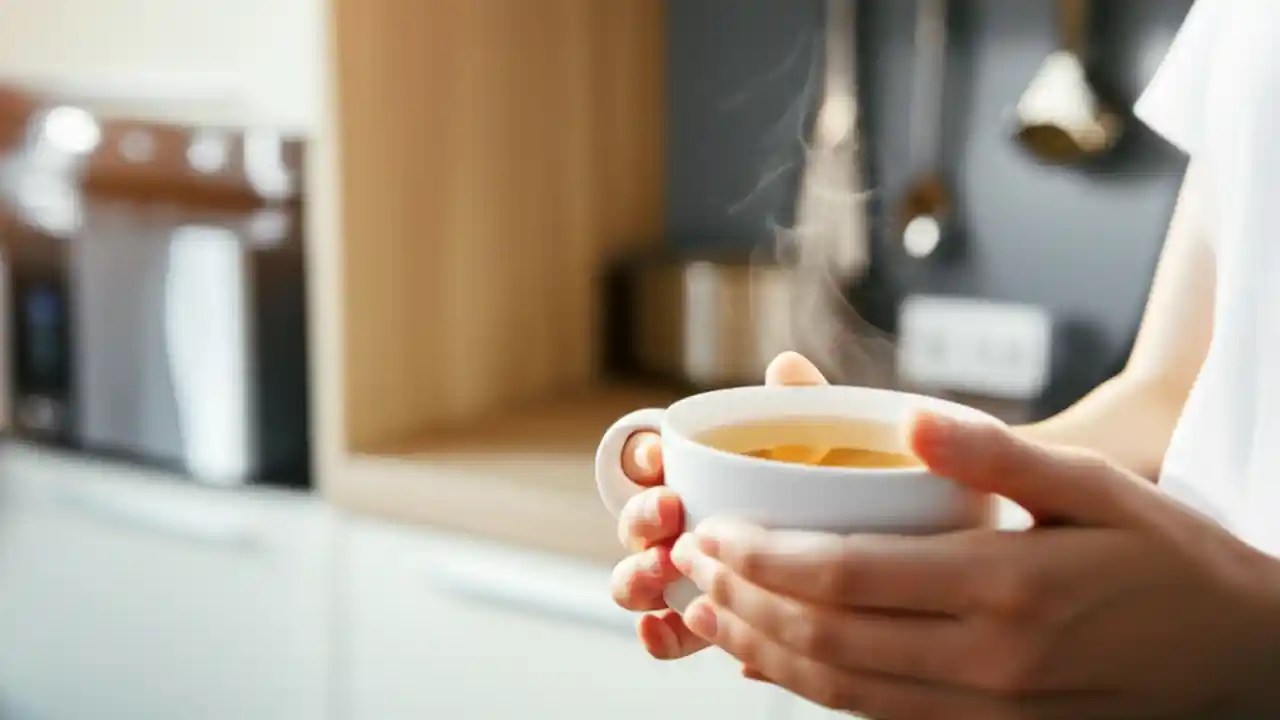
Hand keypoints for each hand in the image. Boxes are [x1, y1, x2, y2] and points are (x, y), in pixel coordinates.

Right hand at [610, 351, 826, 659]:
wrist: (885, 561)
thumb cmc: (841, 485)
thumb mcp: (832, 443)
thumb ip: (807, 408)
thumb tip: (786, 368)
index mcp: (701, 472)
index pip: (651, 459)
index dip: (642, 457)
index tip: (657, 460)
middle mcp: (687, 522)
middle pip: (635, 521)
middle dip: (640, 517)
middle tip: (669, 514)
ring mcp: (694, 574)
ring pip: (639, 579)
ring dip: (638, 575)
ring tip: (664, 571)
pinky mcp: (712, 622)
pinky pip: (670, 633)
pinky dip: (659, 635)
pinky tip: (660, 631)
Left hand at [670, 413, 1279, 717]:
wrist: (1236, 654)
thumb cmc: (1163, 556)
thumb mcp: (1094, 484)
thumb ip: (994, 453)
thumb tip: (909, 420)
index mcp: (1002, 587)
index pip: (843, 576)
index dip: (760, 556)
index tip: (709, 529)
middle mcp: (984, 660)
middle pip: (824, 636)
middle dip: (741, 599)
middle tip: (687, 564)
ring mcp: (984, 708)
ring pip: (840, 687)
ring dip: (760, 650)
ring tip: (705, 613)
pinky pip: (877, 715)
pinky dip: (811, 689)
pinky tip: (770, 665)